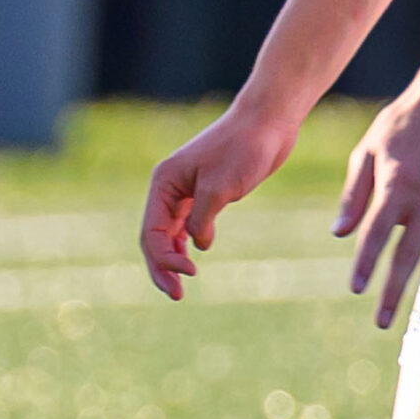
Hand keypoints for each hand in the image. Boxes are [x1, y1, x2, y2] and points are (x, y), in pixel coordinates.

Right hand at [141, 107, 296, 299]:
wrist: (267, 123)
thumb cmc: (244, 148)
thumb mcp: (220, 188)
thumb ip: (201, 220)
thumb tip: (196, 246)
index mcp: (164, 183)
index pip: (152, 232)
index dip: (164, 259)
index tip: (191, 273)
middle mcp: (168, 188)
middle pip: (155, 237)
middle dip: (163, 267)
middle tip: (177, 296)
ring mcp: (185, 191)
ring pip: (169, 233)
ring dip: (173, 259)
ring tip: (181, 287)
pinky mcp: (205, 194)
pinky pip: (187, 225)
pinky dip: (188, 244)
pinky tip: (195, 258)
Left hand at [336, 85, 419, 330]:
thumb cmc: (403, 124)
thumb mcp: (368, 149)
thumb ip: (354, 192)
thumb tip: (339, 234)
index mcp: (396, 186)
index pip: (376, 234)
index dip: (365, 263)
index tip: (356, 289)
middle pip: (408, 256)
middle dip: (394, 292)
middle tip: (382, 323)